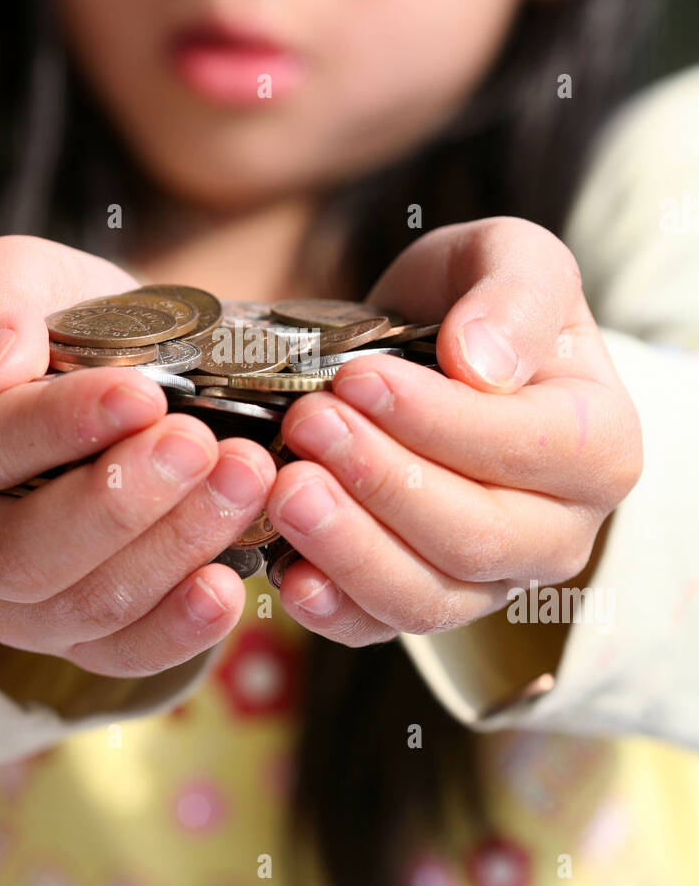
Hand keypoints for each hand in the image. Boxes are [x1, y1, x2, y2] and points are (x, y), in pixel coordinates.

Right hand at [0, 236, 275, 676]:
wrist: (125, 380)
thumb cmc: (62, 329)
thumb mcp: (23, 278)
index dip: (59, 427)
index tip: (144, 394)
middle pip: (24, 554)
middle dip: (123, 502)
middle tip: (205, 446)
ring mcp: (13, 606)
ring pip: (85, 607)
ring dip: (173, 549)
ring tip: (246, 484)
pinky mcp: (81, 642)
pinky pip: (125, 656)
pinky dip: (182, 628)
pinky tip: (232, 582)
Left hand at [265, 217, 642, 643]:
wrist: (423, 344)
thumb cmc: (474, 301)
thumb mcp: (508, 257)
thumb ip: (515, 294)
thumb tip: (482, 363)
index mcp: (599, 444)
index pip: (529, 451)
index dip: (439, 421)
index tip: (360, 378)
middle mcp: (556, 529)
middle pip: (477, 537)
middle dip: (384, 484)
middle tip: (309, 424)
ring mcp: (489, 577)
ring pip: (428, 596)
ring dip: (350, 549)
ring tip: (286, 488)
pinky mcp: (422, 599)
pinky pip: (381, 628)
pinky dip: (332, 610)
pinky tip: (286, 574)